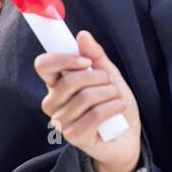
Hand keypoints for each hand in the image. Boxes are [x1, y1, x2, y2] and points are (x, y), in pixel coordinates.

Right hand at [34, 30, 141, 171]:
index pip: (44, 65)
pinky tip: (119, 108)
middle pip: (68, 81)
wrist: (127, 137)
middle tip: (110, 82)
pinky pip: (94, 115)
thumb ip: (95, 56)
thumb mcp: (109, 75)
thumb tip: (82, 34)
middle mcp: (53, 103)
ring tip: (116, 97)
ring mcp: (62, 122)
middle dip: (98, 77)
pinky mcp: (74, 137)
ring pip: (84, 98)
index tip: (85, 61)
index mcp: (57, 84)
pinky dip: (113, 108)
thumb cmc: (114, 105)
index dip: (63, 59)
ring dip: (109, 93)